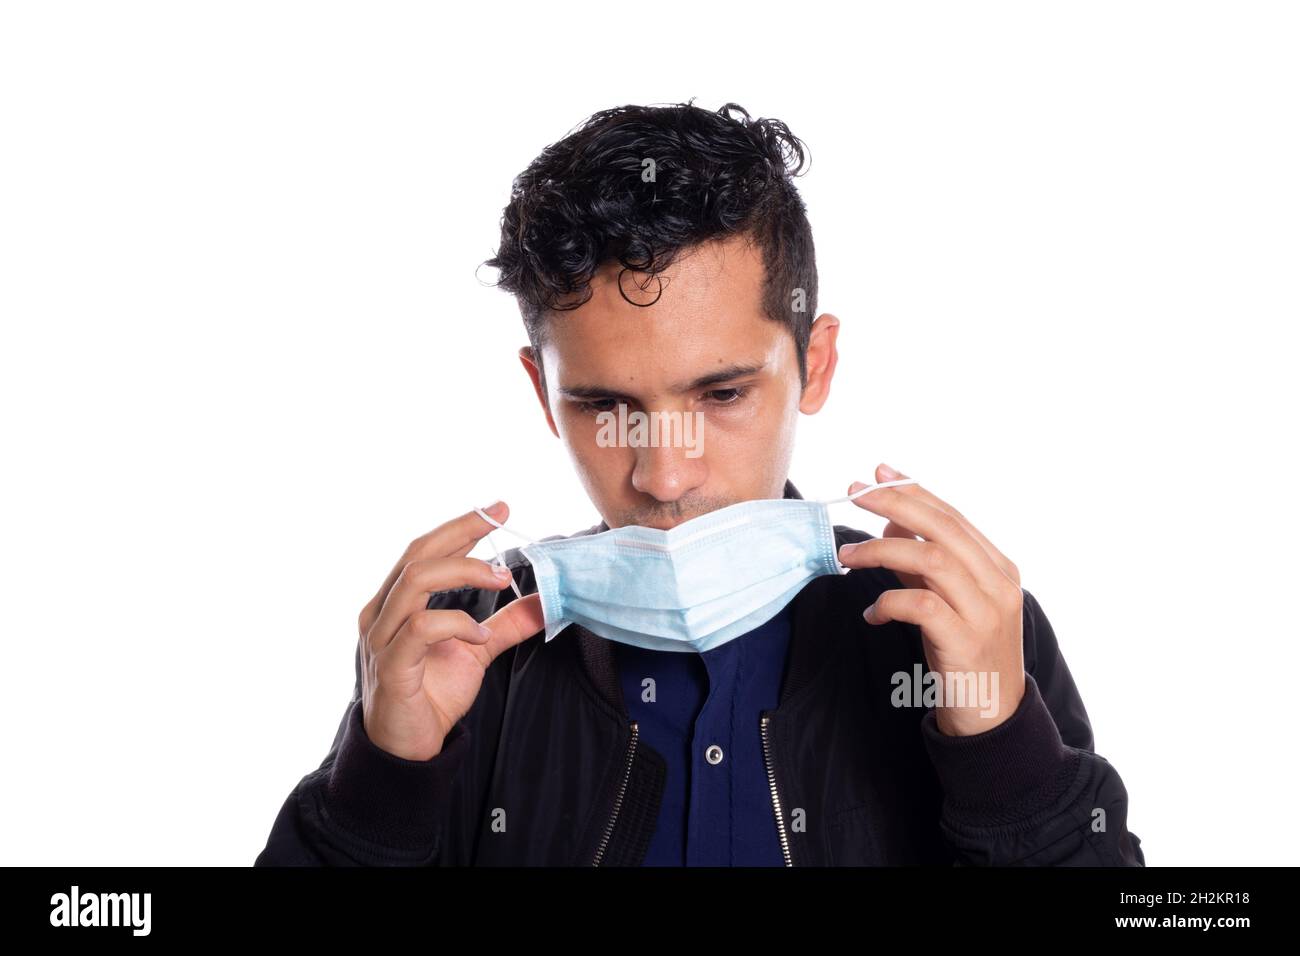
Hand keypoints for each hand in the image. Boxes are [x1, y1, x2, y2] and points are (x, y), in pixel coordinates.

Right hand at [356, 502, 543, 760]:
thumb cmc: (430, 695)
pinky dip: (456, 623)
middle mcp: (381, 613)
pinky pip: (420, 628)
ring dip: (463, 573)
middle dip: (461, 532)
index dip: (461, 526)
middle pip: (417, 554)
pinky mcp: (391, 666)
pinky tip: (481, 635)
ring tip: (502, 581)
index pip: (425, 550)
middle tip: (501, 522)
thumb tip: (544, 602)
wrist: (407, 749)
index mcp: (396, 602)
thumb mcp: (476, 652)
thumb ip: (505, 625)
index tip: (498, 509)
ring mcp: (381, 638)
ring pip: (415, 581)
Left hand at [836, 464, 1025, 735]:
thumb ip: (925, 564)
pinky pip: (921, 605)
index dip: (914, 491)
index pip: (953, 516)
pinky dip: (889, 601)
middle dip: (895, 504)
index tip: (878, 473)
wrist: (993, 719)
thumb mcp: (950, 601)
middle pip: (943, 529)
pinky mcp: (966, 642)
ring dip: (882, 552)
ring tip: (846, 556)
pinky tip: (872, 613)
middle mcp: (999, 583)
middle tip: (854, 494)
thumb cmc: (966, 655)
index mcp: (999, 567)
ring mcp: (986, 612)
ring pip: (932, 560)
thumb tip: (889, 525)